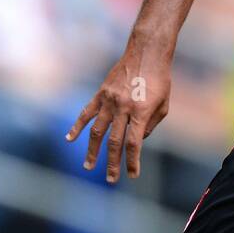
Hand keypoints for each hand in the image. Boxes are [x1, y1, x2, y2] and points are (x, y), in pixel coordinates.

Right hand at [66, 47, 171, 181]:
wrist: (147, 53)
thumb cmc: (160, 80)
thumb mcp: (163, 105)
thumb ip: (150, 126)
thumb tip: (136, 140)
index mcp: (141, 112)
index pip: (134, 143)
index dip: (132, 162)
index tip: (132, 175)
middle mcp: (123, 108)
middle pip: (114, 142)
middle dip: (112, 163)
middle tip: (111, 179)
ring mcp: (109, 100)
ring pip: (97, 131)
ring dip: (92, 151)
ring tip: (89, 167)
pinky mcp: (101, 93)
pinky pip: (86, 112)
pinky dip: (77, 126)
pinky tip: (69, 139)